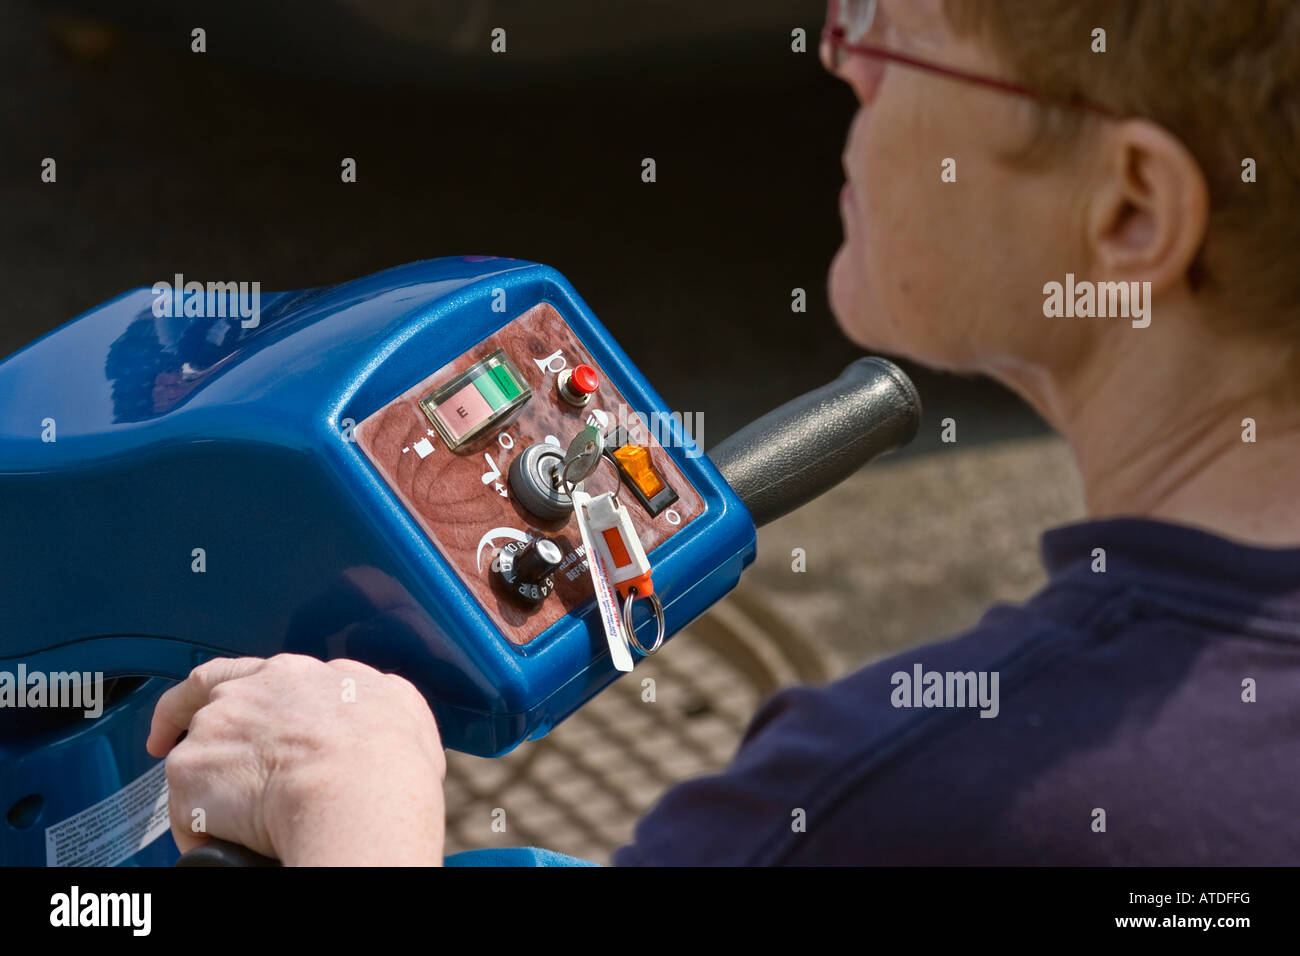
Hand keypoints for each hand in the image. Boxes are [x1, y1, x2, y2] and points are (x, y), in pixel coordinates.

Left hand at [146, 654, 445, 865]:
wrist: (360, 792)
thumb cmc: (390, 761)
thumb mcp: (403, 705)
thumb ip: (378, 695)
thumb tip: (380, 706)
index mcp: (301, 675)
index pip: (250, 672)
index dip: (234, 693)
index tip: (223, 708)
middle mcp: (253, 689)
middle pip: (207, 701)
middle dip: (201, 731)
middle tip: (207, 766)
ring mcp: (218, 725)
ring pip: (195, 756)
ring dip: (209, 788)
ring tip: (235, 824)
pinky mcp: (192, 767)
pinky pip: (184, 807)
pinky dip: (200, 828)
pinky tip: (227, 844)